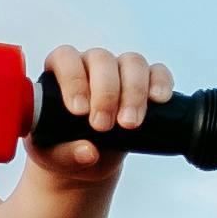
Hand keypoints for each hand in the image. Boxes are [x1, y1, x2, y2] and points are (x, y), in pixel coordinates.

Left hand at [32, 44, 173, 186]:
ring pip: (132, 63)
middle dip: (105, 94)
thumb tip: (88, 153)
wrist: (89, 158)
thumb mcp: (55, 157)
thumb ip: (65, 155)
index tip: (79, 111)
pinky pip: (158, 72)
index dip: (73, 80)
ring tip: (129, 124)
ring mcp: (120, 71)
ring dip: (134, 92)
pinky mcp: (146, 83)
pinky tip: (159, 100)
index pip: (66, 58)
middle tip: (102, 126)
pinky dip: (161, 83)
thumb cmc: (64, 149)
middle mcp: (91, 65)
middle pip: (102, 60)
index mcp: (60, 72)